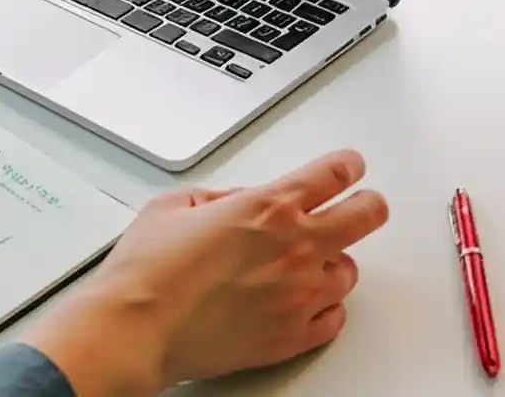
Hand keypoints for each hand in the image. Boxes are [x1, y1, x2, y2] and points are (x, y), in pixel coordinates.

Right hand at [23, 150, 388, 395]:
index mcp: (267, 207)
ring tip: (311, 262)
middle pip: (366, 216)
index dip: (348, 166)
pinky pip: (334, 318)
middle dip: (367, 205)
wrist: (136, 329)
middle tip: (363, 205)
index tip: (350, 167)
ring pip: (350, 271)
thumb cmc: (148, 272)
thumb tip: (236, 202)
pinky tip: (308, 301)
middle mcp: (294, 248)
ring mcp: (299, 296)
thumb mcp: (174, 205)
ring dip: (334, 261)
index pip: (334, 174)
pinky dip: (325, 307)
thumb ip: (217, 197)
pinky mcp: (292, 336)